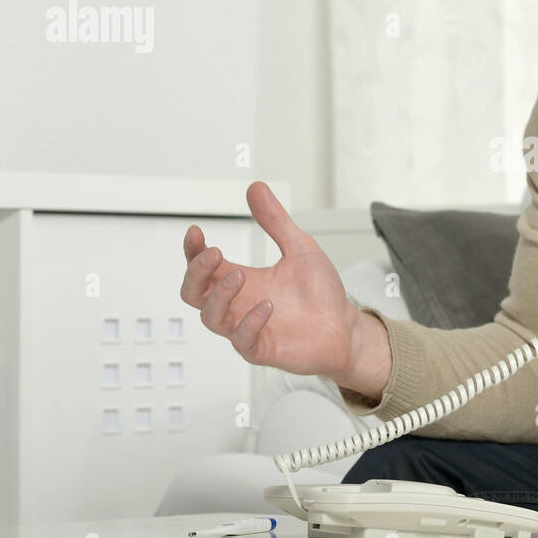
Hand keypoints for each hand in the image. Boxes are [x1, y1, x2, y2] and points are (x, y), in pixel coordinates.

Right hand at [179, 181, 355, 379]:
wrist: (344, 326)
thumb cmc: (320, 293)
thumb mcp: (299, 248)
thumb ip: (275, 221)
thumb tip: (256, 188)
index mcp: (241, 280)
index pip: (203, 266)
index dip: (193, 250)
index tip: (197, 231)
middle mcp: (239, 305)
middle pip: (193, 293)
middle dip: (196, 272)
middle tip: (213, 254)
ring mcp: (247, 328)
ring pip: (210, 317)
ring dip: (220, 295)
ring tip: (240, 276)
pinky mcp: (262, 349)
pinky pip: (242, 340)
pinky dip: (250, 322)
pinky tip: (267, 305)